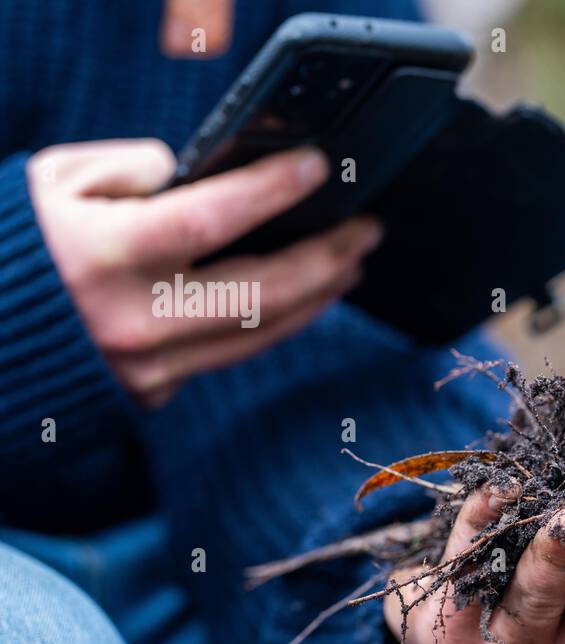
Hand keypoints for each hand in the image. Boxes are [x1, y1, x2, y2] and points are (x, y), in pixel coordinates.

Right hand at [27, 139, 381, 408]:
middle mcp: (133, 320)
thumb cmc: (16, 242)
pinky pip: (233, 355)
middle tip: (367, 229)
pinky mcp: (154, 393)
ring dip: (317, 297)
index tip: (317, 165)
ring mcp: (147, 366)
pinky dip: (276, 324)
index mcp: (104, 255)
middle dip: (328, 259)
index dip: (272, 189)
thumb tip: (207, 179)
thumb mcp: (58, 181)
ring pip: (261, 335)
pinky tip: (304, 297)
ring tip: (351, 262)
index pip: (212, 219)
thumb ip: (137, 170)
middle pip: (263, 293)